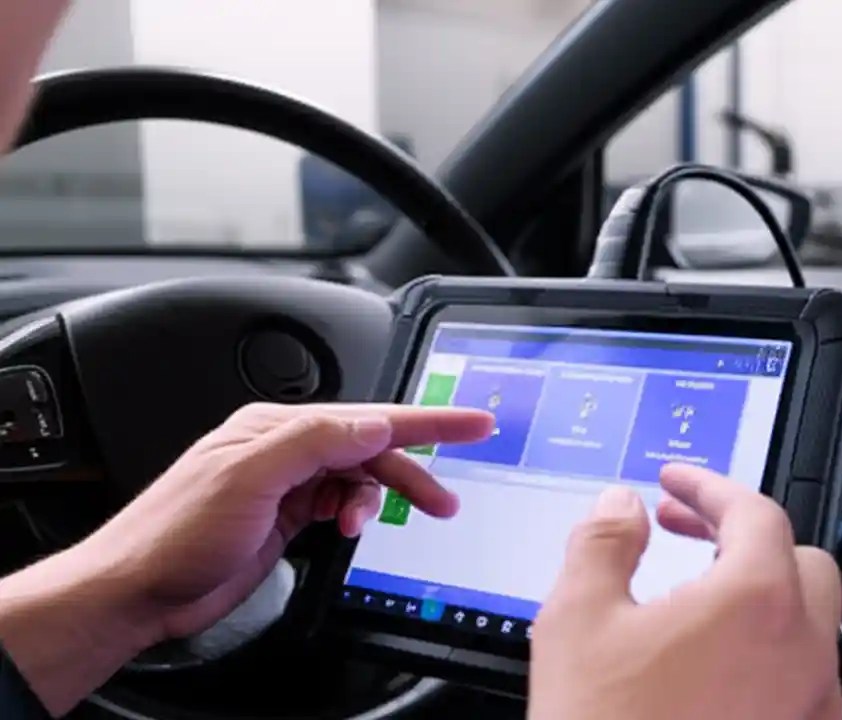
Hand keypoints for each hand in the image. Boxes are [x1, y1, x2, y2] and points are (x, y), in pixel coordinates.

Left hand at [0, 402, 491, 714]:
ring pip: (357, 480)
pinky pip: (339, 505)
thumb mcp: (248, 477)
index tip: (472, 422)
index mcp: (276, 427)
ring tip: (376, 524)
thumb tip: (372, 424)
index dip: (426, 420)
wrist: (136, 592)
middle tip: (444, 500)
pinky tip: (348, 530)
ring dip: (378, 501)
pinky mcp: (285, 518)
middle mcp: (283, 449)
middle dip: (410, 472)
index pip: (366, 417)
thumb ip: (314, 442)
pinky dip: (354, 516)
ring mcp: (285, 485)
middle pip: (369, 450)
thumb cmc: (173, 533)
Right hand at [529, 464, 841, 719]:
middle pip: (800, 561)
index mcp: (757, 601)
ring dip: (759, 594)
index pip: (754, 512)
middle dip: (744, 535)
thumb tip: (621, 505)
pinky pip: (803, 681)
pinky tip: (713, 668)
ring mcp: (810, 705)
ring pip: (808, 624)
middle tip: (683, 531)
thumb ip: (604, 542)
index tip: (675, 481)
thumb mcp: (577, 619)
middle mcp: (802, 650)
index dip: (710, 485)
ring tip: (691, 599)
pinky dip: (768, 653)